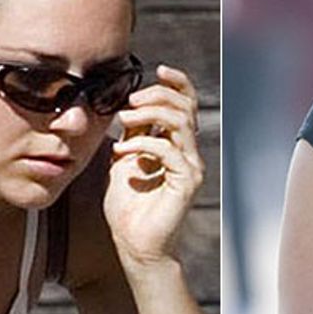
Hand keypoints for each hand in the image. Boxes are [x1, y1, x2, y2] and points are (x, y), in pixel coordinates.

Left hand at [105, 65, 203, 266]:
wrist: (135, 244)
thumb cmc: (129, 207)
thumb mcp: (124, 159)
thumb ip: (131, 135)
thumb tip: (126, 107)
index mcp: (176, 145)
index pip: (186, 103)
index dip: (177, 82)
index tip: (157, 69)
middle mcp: (188, 153)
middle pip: (185, 107)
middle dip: (157, 95)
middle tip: (130, 102)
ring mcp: (190, 168)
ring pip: (181, 123)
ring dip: (150, 114)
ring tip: (125, 119)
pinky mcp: (186, 183)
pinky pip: (170, 151)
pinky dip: (143, 145)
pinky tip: (122, 153)